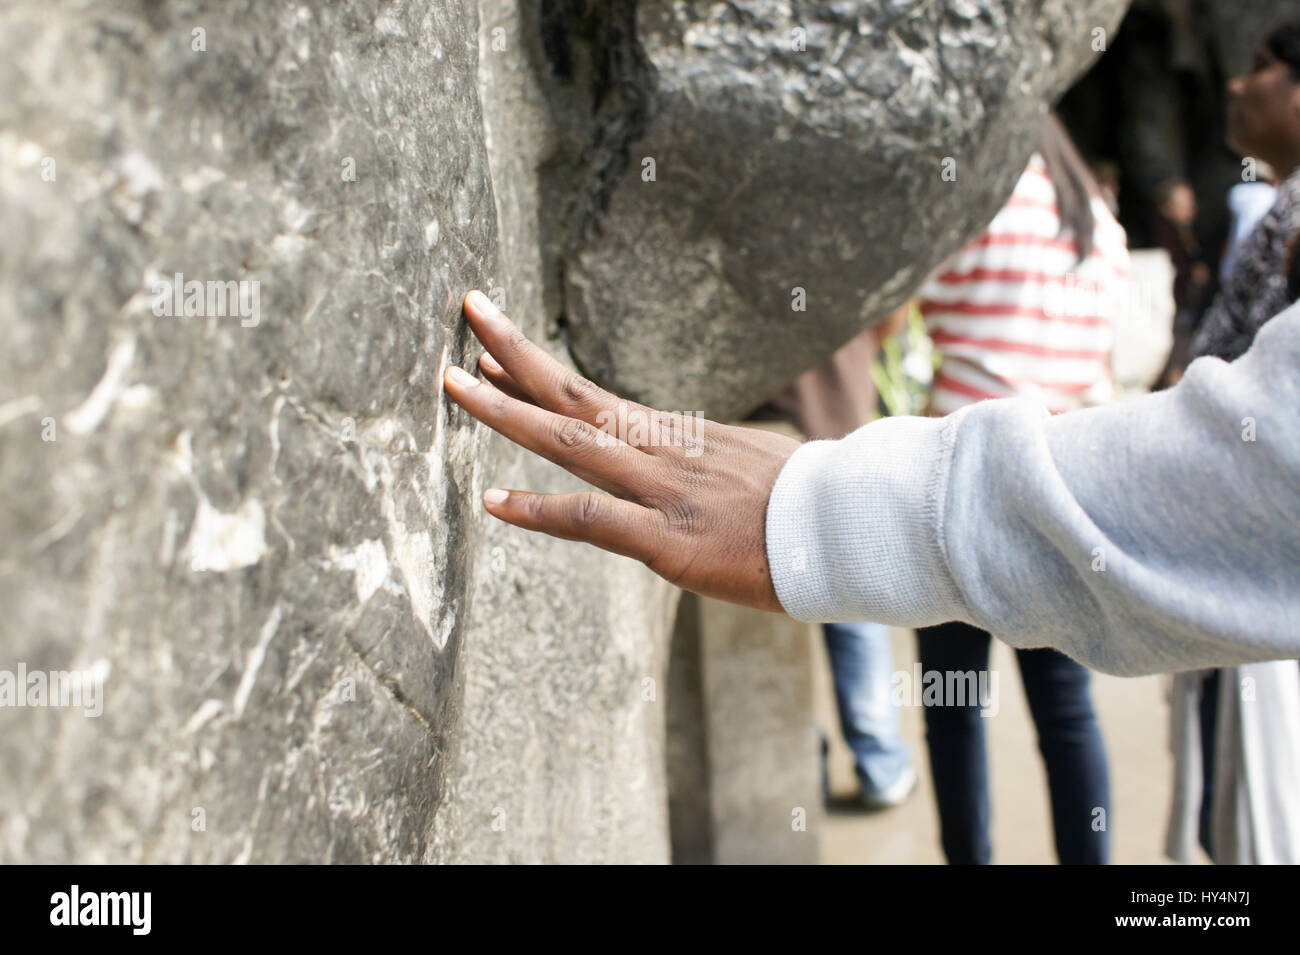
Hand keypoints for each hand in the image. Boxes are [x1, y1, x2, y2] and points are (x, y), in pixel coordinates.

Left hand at [442, 290, 800, 612]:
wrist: (848, 530)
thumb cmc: (805, 502)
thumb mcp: (750, 460)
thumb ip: (706, 457)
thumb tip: (692, 452)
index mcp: (676, 435)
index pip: (591, 396)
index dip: (539, 369)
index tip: (495, 343)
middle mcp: (660, 450)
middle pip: (573, 395)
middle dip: (514, 352)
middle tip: (468, 310)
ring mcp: (660, 491)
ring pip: (571, 442)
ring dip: (507, 411)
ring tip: (452, 384)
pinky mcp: (666, 540)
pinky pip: (591, 519)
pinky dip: (538, 509)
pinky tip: (492, 500)